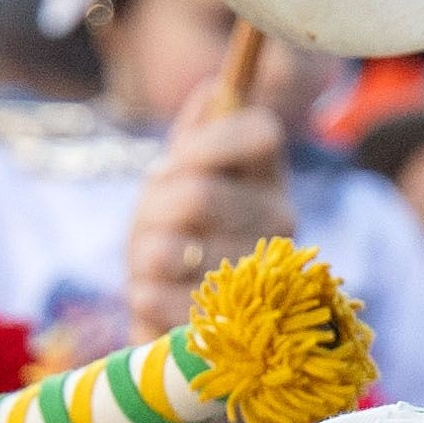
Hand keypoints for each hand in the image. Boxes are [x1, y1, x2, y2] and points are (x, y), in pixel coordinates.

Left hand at [118, 96, 294, 344]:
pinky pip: (157, 296)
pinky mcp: (228, 332)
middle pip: (196, 194)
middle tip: (154, 226)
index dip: (208, 141)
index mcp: (269, 180)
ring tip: (157, 267)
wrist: (182, 323)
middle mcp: (280, 226)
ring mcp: (260, 283)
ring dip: (143, 257)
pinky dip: (142, 295)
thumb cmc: (180, 243)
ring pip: (167, 249)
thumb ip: (194, 140)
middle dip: (153, 210)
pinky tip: (155, 298)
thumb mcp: (180, 183)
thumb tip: (213, 90)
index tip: (177, 161)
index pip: (259, 132)